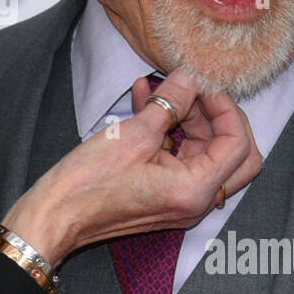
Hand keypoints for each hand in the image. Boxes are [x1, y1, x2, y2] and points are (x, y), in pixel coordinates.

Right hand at [0, 67, 261, 266]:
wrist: (55, 214)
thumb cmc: (88, 183)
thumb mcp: (132, 134)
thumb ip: (169, 103)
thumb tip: (189, 79)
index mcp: (195, 191)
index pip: (238, 145)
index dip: (225, 108)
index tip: (201, 85)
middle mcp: (195, 201)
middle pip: (234, 154)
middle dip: (216, 117)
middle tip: (191, 91)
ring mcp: (180, 200)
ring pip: (207, 153)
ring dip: (189, 119)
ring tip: (160, 89)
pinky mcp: (162, 194)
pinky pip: (180, 158)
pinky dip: (170, 132)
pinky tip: (145, 102)